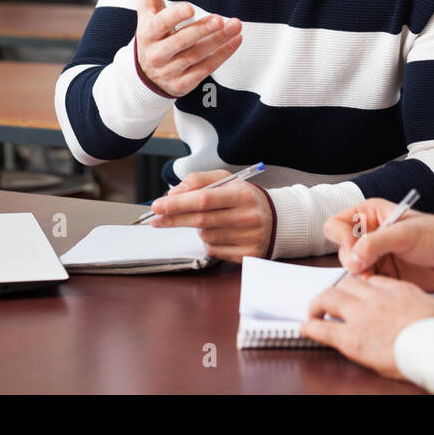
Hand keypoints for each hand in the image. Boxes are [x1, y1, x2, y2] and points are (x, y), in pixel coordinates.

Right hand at [135, 0, 241, 97]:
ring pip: (197, 56)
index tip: (191, 7)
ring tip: (236, 25)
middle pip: (181, 42)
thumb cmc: (152, 34)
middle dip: (202, 31)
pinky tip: (236, 41)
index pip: (159, 25)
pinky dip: (223, 55)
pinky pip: (206, 69)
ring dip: (219, 41)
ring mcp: (169, 71)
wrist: (145, 75)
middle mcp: (156, 54)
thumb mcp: (148, 12)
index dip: (174, 16)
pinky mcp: (182, 84)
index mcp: (146, 34)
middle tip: (221, 19)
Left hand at [148, 169, 272, 262]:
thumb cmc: (245, 198)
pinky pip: (214, 250)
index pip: (204, 199)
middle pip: (200, 220)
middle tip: (155, 218)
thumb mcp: (227, 180)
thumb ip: (199, 181)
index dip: (177, 204)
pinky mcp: (247, 254)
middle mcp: (248, 217)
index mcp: (242, 194)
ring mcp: (249, 238)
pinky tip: (219, 233)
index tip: (158, 206)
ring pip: (205, 236)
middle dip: (173, 219)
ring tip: (209, 220)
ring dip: (197, 229)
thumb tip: (173, 194)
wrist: (278, 219)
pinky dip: (209, 241)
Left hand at [302, 275, 433, 379]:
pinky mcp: (353, 338)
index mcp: (399, 290)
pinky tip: (306, 328)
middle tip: (330, 300)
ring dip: (319, 304)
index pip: (372, 280)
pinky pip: (324, 328)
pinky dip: (311, 327)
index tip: (357, 291)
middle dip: (336, 290)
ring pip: (330, 298)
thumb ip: (422, 309)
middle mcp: (377, 298)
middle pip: (347, 283)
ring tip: (314, 312)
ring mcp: (363, 315)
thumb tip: (426, 316)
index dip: (361, 285)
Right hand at [323, 198, 433, 291]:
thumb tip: (352, 259)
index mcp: (370, 215)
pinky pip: (364, 284)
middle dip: (352, 260)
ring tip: (378, 276)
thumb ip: (375, 244)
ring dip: (360, 275)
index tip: (354, 248)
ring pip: (351, 269)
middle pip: (341, 250)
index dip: (342, 238)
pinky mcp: (382, 276)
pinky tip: (384, 283)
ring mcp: (374, 257)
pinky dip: (369, 286)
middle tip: (367, 267)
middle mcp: (368, 235)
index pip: (337, 225)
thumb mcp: (404, 234)